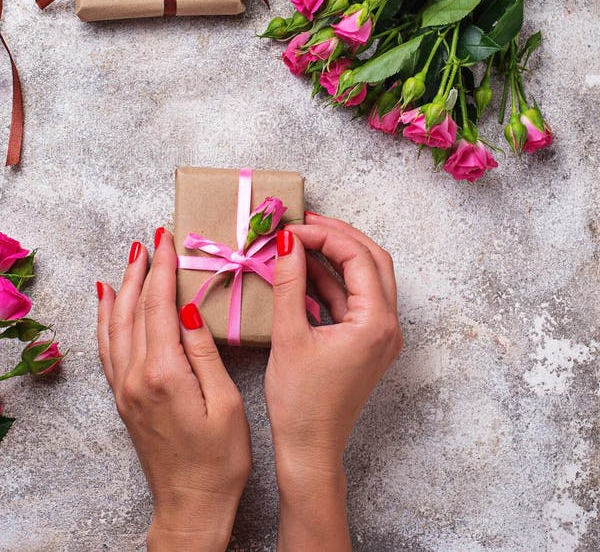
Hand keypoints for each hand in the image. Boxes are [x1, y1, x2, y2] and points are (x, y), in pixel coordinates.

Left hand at [96, 228, 251, 551]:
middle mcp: (135, 376)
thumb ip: (203, 353)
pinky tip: (105, 300)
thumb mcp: (225, 404)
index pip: (157, 305)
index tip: (165, 238)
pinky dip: (104, 318)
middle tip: (151, 239)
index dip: (161, 268)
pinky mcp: (122, 397)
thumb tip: (190, 309)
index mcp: (163, 374)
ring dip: (121, 287)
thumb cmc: (219, 460)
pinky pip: (106, 347)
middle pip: (132, 308)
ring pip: (114, 324)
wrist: (190, 506)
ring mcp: (123, 387)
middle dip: (141, 269)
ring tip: (130, 258)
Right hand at [265, 213, 401, 550]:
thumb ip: (289, 283)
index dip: (324, 235)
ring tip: (300, 243)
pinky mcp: (365, 344)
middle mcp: (387, 326)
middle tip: (303, 223)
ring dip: (335, 257)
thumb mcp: (289, 335)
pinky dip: (332, 282)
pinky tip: (303, 274)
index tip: (289, 230)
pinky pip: (354, 300)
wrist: (309, 449)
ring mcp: (379, 336)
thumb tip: (286, 242)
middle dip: (338, 237)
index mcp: (376, 323)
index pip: (357, 257)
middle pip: (372, 261)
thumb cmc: (300, 402)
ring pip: (365, 278)